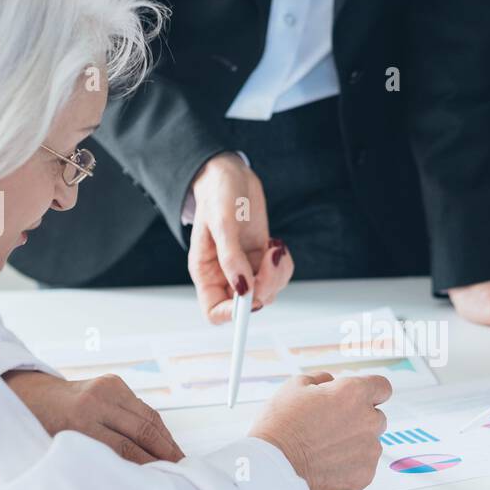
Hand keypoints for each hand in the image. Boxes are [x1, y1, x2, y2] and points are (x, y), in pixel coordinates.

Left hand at [3, 370, 182, 464]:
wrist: (33, 397)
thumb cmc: (44, 432)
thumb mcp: (63, 451)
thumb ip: (97, 461)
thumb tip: (136, 479)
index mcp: (79, 422)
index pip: (126, 450)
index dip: (149, 467)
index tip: (165, 482)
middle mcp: (96, 400)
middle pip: (143, 430)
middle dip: (166, 452)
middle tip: (183, 472)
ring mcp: (108, 387)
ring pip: (149, 416)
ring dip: (166, 439)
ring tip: (179, 460)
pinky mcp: (115, 381)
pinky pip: (143, 408)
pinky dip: (156, 427)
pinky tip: (165, 443)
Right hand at [188, 152, 293, 323]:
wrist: (232, 175)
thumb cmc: (218, 194)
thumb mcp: (221, 223)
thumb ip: (231, 258)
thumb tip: (243, 290)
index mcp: (206, 272)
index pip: (215, 312)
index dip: (233, 313)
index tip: (251, 294)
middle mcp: (225, 275)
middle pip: (248, 305)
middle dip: (264, 287)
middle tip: (269, 259)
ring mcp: (244, 268)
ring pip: (268, 291)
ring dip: (277, 274)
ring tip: (273, 246)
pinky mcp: (261, 259)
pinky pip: (278, 276)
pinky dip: (283, 265)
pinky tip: (276, 244)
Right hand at [249, 373, 391, 489]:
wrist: (273, 468)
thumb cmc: (280, 428)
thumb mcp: (294, 387)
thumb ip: (321, 380)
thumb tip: (329, 382)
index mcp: (353, 394)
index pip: (382, 387)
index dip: (371, 392)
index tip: (363, 398)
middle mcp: (368, 420)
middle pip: (376, 417)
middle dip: (359, 420)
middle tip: (332, 427)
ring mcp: (368, 450)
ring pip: (370, 443)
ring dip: (355, 444)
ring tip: (325, 449)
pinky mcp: (365, 475)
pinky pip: (364, 467)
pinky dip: (350, 467)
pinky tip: (327, 465)